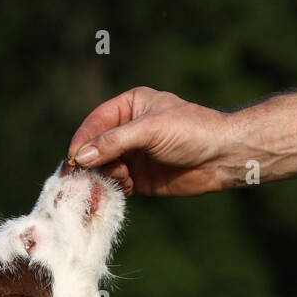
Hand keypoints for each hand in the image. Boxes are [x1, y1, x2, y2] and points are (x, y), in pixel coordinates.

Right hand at [68, 87, 232, 196]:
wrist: (222, 157)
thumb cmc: (191, 131)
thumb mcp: (150, 130)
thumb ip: (114, 143)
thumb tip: (80, 157)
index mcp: (129, 107)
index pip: (95, 123)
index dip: (83, 140)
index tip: (74, 159)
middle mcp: (127, 131)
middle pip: (95, 148)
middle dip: (90, 163)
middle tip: (84, 177)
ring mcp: (133, 156)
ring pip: (104, 168)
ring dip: (104, 176)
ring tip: (119, 179)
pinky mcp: (139, 179)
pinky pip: (117, 185)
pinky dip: (116, 188)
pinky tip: (126, 187)